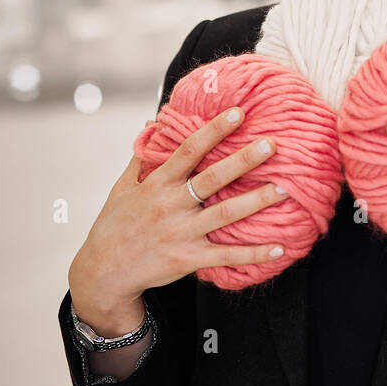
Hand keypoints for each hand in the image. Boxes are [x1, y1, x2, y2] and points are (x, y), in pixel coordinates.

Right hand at [68, 106, 288, 318]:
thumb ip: (141, 155)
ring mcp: (181, 233)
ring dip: (256, 201)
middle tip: (271, 144)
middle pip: (213, 178)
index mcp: (157, 184)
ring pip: (225, 214)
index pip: (188, 150)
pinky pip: (226, 255)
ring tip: (283, 189)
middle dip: (243, 160)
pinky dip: (253, 253)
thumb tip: (153, 122)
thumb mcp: (122, 187)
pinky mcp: (188, 259)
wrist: (103, 272)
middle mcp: (170, 206)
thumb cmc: (113, 225)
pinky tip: (279, 246)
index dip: (213, 130)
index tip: (238, 113)